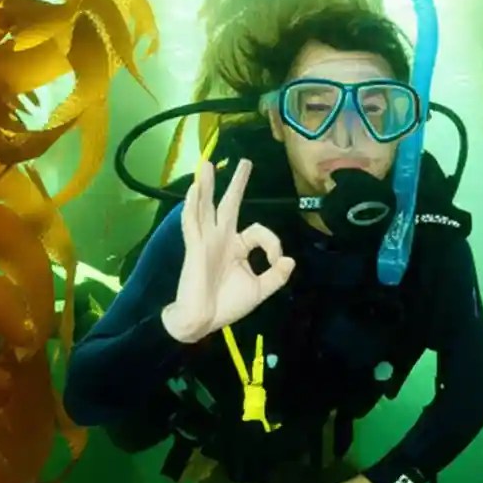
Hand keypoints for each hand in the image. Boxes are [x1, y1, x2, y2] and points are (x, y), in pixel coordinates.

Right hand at [162, 158, 295, 342]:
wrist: (202, 321)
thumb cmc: (227, 306)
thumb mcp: (260, 290)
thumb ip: (276, 276)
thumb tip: (290, 260)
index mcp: (237, 247)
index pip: (259, 231)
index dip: (273, 243)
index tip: (277, 261)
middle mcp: (221, 238)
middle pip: (229, 205)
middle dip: (236, 183)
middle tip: (244, 162)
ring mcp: (207, 241)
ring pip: (206, 207)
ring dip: (206, 185)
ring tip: (206, 164)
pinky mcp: (195, 248)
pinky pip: (193, 223)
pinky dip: (192, 206)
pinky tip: (193, 190)